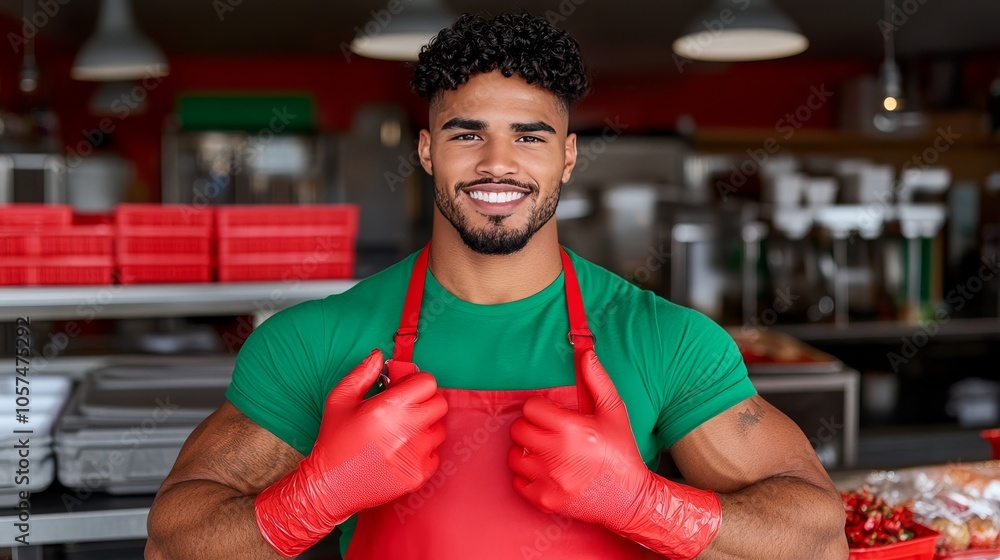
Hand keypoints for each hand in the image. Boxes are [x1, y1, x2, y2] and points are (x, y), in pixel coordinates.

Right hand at [255, 349, 447, 556]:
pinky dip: (423, 452)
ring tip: (401, 434)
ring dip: (425, 428)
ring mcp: (415, 455)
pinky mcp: (419, 475)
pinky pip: (435, 454)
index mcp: (388, 407)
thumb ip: (363, 373)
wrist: (331, 486)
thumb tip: (379, 355)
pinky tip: (401, 453)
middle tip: (405, 410)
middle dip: (424, 402)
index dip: (417, 383)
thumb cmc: (334, 440)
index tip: (405, 390)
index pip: (428, 383)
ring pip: (438, 429)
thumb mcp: (340, 400)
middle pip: (439, 404)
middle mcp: (407, 430)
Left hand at [507, 349, 720, 558]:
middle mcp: (556, 453)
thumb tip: (586, 355)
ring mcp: (548, 479)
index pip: (531, 408)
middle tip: (547, 432)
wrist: (630, 498)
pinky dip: (527, 477)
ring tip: (544, 452)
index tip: (551, 415)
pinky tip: (544, 472)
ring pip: (514, 456)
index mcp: (571, 428)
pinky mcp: (544, 500)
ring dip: (526, 452)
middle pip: (518, 430)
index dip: (540, 409)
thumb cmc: (621, 453)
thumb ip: (598, 381)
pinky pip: (518, 482)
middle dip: (531, 427)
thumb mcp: (614, 413)